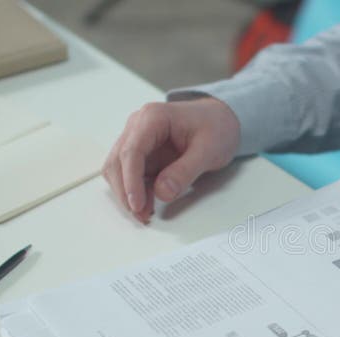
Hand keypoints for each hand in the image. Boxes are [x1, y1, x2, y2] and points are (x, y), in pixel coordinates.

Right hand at [103, 97, 239, 222]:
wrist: (222, 119)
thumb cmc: (216, 127)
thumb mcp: (208, 150)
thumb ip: (185, 171)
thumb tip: (162, 192)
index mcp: (153, 118)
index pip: (132, 151)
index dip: (131, 180)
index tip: (136, 203)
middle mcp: (139, 126)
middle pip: (118, 161)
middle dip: (126, 191)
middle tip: (141, 214)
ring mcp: (138, 139)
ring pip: (119, 169)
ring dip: (127, 193)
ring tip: (144, 214)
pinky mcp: (143, 153)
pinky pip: (131, 174)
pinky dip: (135, 191)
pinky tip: (147, 205)